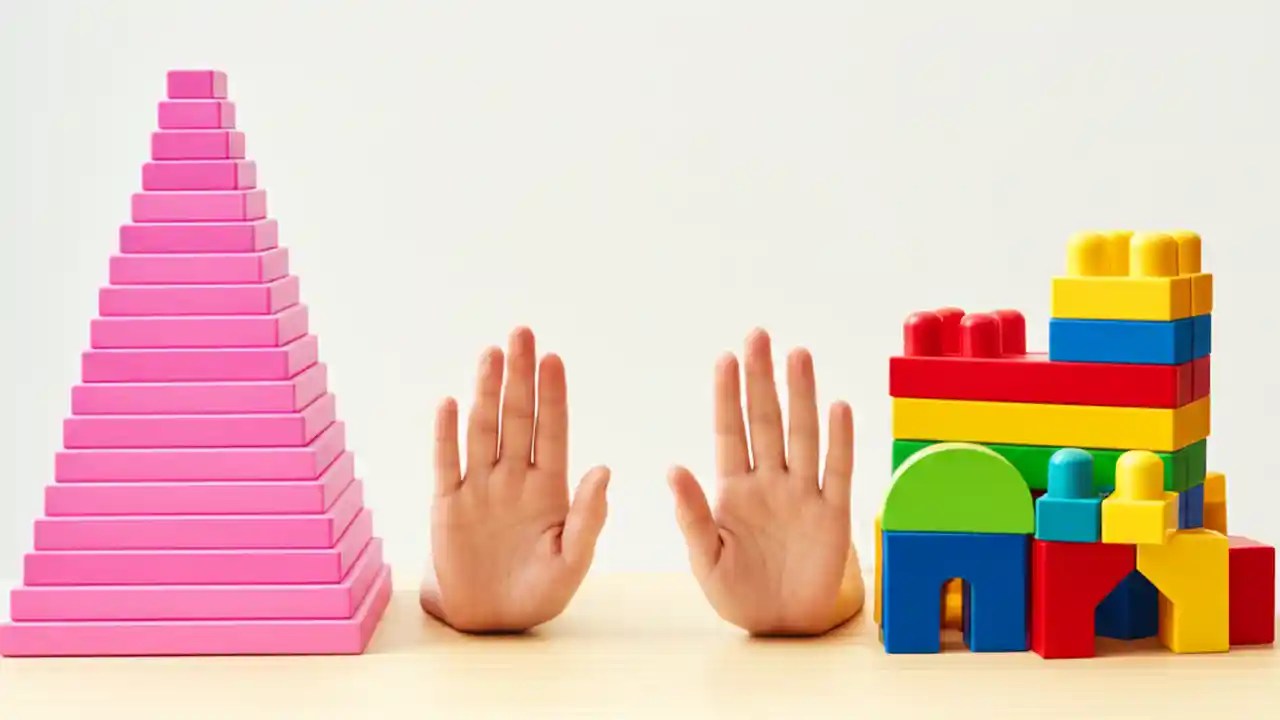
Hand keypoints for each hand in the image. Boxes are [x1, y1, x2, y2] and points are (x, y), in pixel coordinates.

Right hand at [420, 327, 610, 632]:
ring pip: (483, 431)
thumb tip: (604, 469)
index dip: (553, 395)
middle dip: (520, 377)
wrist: (490, 621)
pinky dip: (446, 435)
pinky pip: (446, 464)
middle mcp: (514, 479)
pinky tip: (450, 402)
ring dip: (486, 392)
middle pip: (517, 418)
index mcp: (549, 489)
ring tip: (491, 353)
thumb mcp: (573, 560)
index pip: (552, 431)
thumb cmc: (538, 591)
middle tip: (522, 333)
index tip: (554, 359)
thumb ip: (588, 518)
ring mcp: (480, 488)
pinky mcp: (448, 505)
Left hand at [668, 329, 863, 635]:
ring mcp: (802, 495)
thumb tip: (673, 468)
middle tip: (759, 335)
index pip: (730, 432)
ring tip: (798, 356)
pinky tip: (839, 407)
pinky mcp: (833, 516)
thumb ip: (692, 514)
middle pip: (766, 421)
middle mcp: (769, 482)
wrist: (780, 625)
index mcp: (732, 490)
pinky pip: (838, 473)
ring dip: (801, 396)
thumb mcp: (705, 557)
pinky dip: (840, 441)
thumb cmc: (737, 591)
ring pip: (803, 436)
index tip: (725, 358)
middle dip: (762, 379)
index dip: (728, 396)